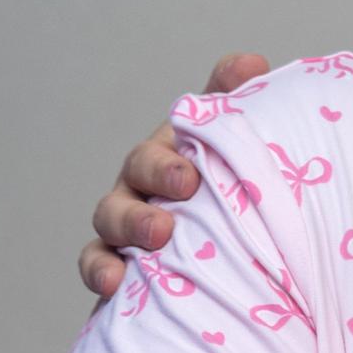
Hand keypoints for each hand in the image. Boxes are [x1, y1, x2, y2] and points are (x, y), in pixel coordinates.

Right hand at [79, 52, 268, 296]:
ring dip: (131, 220)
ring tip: (159, 233)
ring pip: (112, 213)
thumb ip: (249, 118)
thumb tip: (251, 63)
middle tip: (187, 183)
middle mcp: (154, 183)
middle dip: (159, 170)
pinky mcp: (121, 269)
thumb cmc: (244, 219)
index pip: (186, 124)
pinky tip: (114, 281)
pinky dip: (100, 269)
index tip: (215, 131)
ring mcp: (132, 224)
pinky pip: (96, 262)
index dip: (201, 112)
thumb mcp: (257, 170)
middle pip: (141, 165)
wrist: (240, 289)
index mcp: (191, 153)